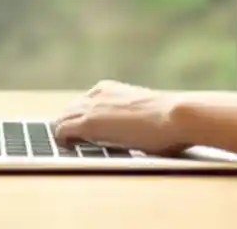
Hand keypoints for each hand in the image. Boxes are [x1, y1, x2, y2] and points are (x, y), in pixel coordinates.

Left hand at [51, 79, 188, 155]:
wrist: (175, 116)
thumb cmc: (170, 119)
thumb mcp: (145, 112)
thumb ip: (133, 117)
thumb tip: (138, 128)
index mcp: (111, 88)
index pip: (83, 102)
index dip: (79, 116)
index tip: (78, 129)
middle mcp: (98, 93)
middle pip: (70, 109)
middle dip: (68, 123)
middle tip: (69, 140)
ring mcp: (92, 107)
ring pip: (63, 118)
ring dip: (63, 131)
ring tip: (67, 145)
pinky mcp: (89, 124)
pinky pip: (63, 130)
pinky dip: (61, 139)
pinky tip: (67, 147)